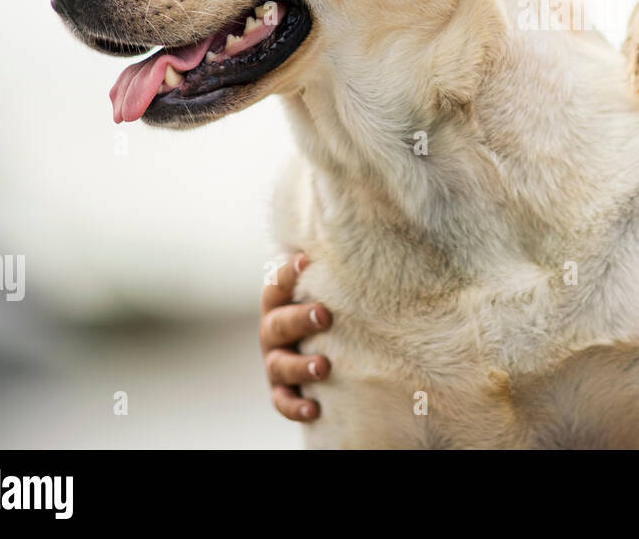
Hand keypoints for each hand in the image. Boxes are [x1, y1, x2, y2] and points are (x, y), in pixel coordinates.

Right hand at [261, 252, 330, 421]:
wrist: (320, 350)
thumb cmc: (328, 309)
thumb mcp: (327, 290)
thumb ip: (334, 270)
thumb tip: (365, 231)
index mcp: (280, 304)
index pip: (276, 286)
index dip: (287, 273)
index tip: (305, 261)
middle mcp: (273, 332)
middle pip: (278, 324)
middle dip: (300, 319)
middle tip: (325, 315)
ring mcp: (276, 362)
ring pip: (280, 364)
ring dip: (300, 365)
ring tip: (323, 366)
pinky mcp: (282, 390)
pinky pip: (283, 401)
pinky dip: (295, 406)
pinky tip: (314, 408)